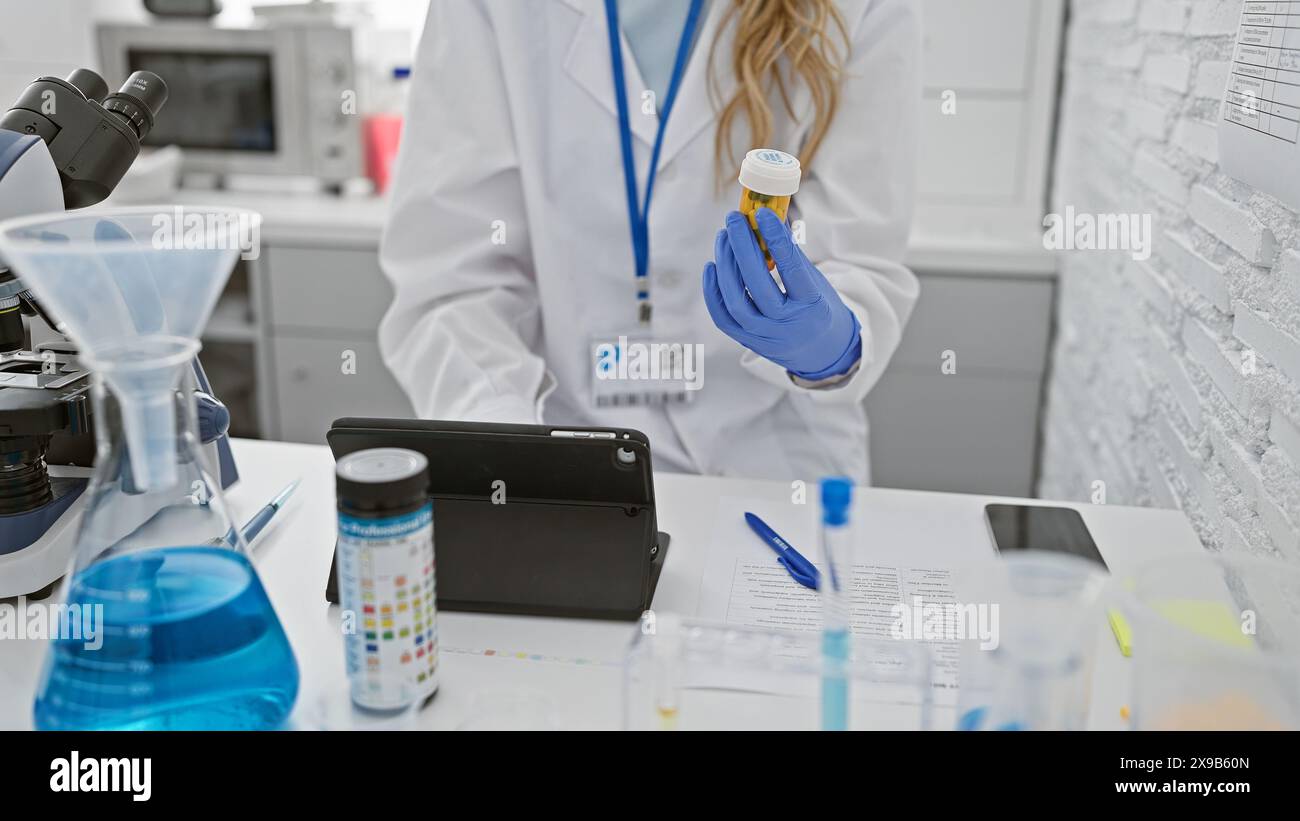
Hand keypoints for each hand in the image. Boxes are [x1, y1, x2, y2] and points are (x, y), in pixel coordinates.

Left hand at [702, 208, 861, 379]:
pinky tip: (712, 265)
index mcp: (813, 306)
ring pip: (736, 303)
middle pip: (758, 286)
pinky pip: (723, 318)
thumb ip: (792, 255)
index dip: (776, 239)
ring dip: (725, 266)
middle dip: (742, 248)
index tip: (762, 213)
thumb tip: (769, 218)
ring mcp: (766, 337)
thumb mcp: (816, 282)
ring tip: (724, 237)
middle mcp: (789, 325)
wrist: (822, 352)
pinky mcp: (749, 343)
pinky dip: (713, 291)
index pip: (792, 270)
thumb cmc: (819, 307)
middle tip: (734, 220)